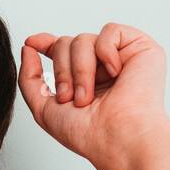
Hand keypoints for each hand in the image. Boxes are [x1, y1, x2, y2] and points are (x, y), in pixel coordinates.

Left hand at [18, 23, 169, 163]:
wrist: (116, 138)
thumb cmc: (86, 133)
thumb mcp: (43, 109)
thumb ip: (29, 78)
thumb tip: (28, 46)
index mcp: (84, 79)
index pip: (63, 51)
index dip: (45, 43)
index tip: (31, 43)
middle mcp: (102, 67)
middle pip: (66, 43)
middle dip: (62, 71)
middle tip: (71, 98)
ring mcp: (121, 57)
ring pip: (83, 39)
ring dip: (80, 70)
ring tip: (89, 96)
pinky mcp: (140, 47)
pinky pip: (110, 31)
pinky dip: (105, 52)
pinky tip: (116, 73)